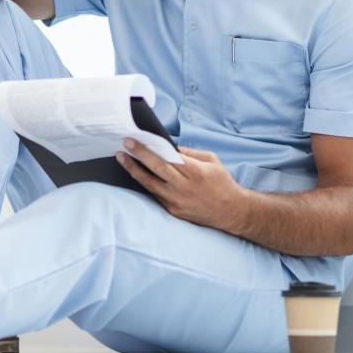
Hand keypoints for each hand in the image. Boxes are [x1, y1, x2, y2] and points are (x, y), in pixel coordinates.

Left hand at [116, 139, 244, 230]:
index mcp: (195, 172)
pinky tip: (136, 174)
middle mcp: (184, 188)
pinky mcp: (173, 211)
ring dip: (134, 171)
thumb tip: (170, 148)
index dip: (149, 149)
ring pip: (150, 185)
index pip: (167, 158)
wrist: (230, 211)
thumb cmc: (222, 183)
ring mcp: (177, 201)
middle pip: (156, 170)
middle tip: (124, 145)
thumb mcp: (212, 161)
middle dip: (138, 156)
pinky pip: (155, 195)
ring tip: (123, 159)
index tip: (135, 141)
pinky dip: (145, 184)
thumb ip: (190, 153)